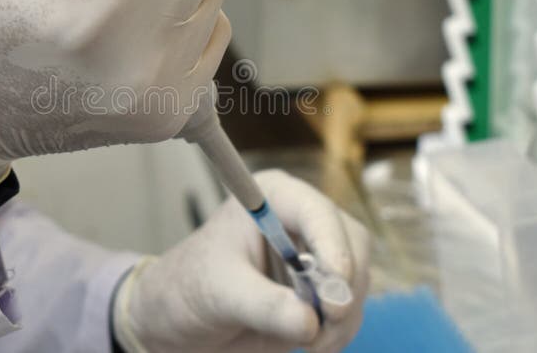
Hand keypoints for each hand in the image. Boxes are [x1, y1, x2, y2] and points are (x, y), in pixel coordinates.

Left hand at [113, 169, 369, 352]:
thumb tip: (309, 321)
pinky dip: (339, 332)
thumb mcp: (220, 294)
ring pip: (357, 280)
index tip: (335, 287)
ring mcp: (315, 254)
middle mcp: (301, 220)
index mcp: (273, 199)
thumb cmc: (189, 289)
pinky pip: (350, 309)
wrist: (179, 320)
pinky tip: (308, 343)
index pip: (317, 212)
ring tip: (306, 342)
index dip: (333, 246)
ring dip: (341, 317)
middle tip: (326, 322)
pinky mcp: (320, 289)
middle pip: (352, 244)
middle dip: (343, 288)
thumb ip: (264, 306)